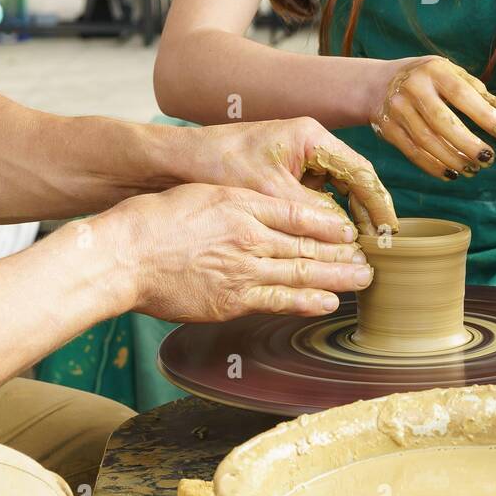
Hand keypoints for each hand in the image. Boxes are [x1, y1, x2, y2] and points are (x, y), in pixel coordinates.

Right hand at [107, 183, 375, 321]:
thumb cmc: (157, 221)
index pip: (301, 213)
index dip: (331, 224)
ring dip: (337, 277)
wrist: (124, 254)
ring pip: (301, 271)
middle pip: (309, 244)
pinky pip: (278, 300)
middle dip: (345, 253)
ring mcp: (242, 269)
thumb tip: (266, 212)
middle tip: (372, 258)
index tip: (351, 230)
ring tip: (363, 280)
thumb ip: (241, 203)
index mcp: (244, 205)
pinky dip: (307, 300)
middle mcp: (249, 235)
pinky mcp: (230, 300)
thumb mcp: (206, 195)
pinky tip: (328, 301)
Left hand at [172, 117, 396, 237]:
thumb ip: (309, 211)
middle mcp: (309, 145)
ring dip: (346, 220)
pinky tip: (328, 244)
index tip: (390, 230)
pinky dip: (323, 220)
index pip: (360, 171)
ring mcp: (297, 160)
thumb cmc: (218, 164)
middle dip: (366, 213)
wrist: (178, 161)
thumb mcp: (268, 192)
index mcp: (311, 138)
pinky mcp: (284, 176)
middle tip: (379, 246)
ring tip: (358, 251)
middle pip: (352, 181)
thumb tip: (346, 236)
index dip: (378, 202)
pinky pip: (314, 199)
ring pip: (335, 192)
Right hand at [369, 55, 495, 180]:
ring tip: (473, 169)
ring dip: (454, 159)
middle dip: (469, 144)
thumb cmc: (422, 78)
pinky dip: (434, 167)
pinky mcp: (388, 129)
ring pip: (427, 142)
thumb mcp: (445, 70)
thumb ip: (472, 86)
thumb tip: (495, 107)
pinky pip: (413, 152)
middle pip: (442, 122)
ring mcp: (397, 110)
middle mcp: (413, 89)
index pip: (461, 94)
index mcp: (433, 70)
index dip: (483, 114)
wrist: (376, 85)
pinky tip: (451, 173)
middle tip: (488, 158)